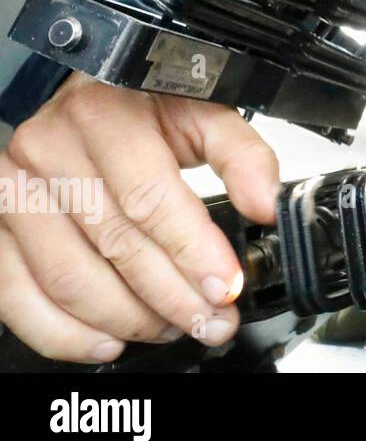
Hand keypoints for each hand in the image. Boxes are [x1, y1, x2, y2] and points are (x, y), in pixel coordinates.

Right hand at [0, 73, 279, 363]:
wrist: (86, 99)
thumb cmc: (144, 109)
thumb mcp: (202, 113)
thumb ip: (242, 154)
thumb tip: (265, 203)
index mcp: (103, 116)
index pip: (149, 199)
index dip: (192, 251)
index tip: (225, 286)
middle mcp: (48, 150)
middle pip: (114, 244)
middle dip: (171, 296)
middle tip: (211, 320)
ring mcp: (14, 192)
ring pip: (68, 277)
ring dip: (126, 318)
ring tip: (173, 327)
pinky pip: (15, 295)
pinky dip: (62, 333)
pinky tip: (107, 341)